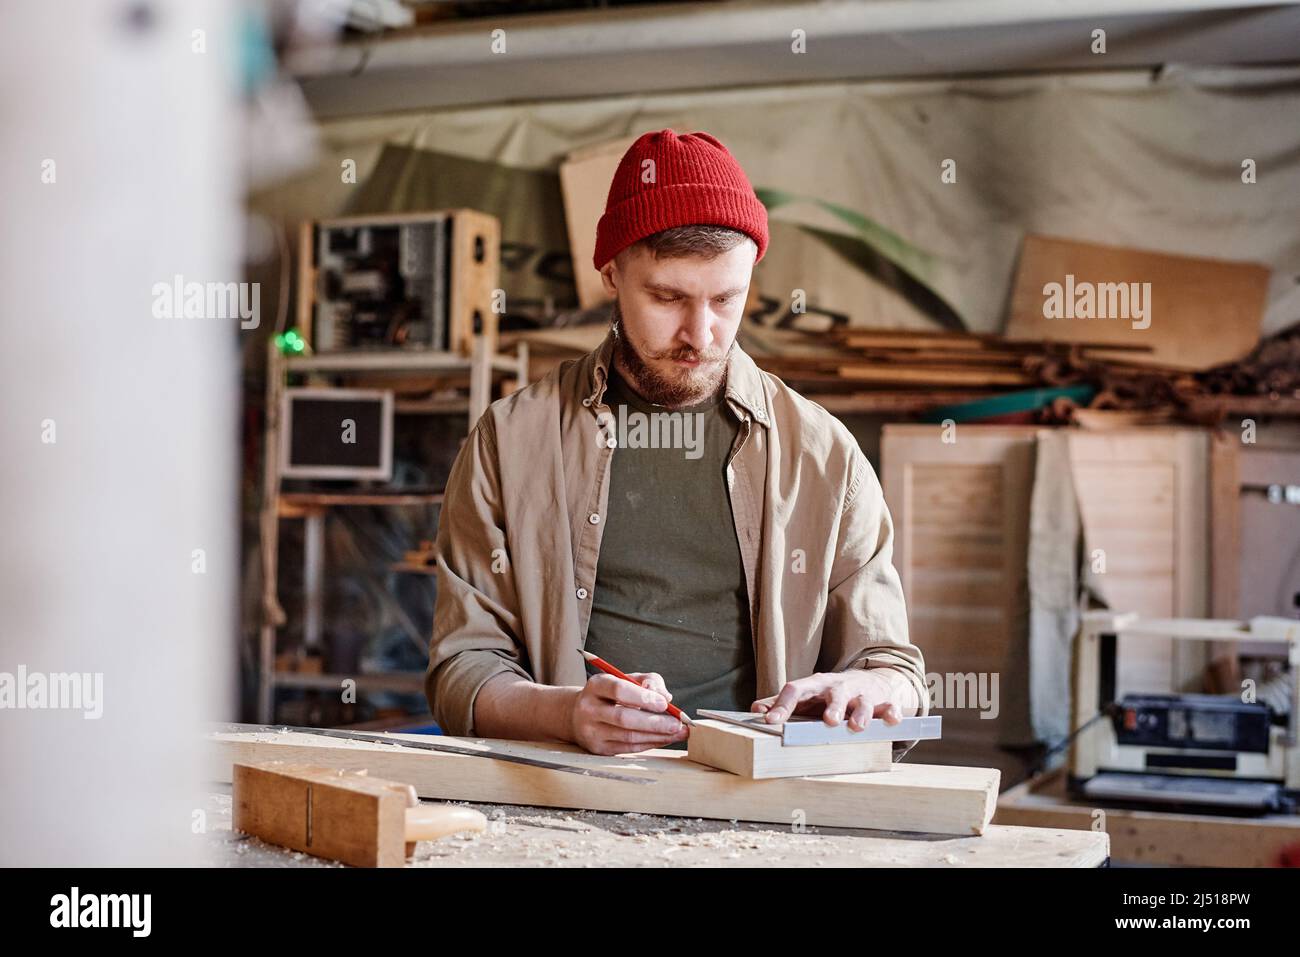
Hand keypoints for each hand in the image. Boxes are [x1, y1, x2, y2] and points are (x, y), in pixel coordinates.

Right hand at [568, 671, 688, 754]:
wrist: (578, 715)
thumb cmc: (610, 694)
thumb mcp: (626, 679)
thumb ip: (649, 682)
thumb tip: (665, 697)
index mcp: (596, 685)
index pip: (619, 690)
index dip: (643, 697)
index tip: (664, 703)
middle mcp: (589, 708)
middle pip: (624, 718)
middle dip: (655, 722)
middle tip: (677, 724)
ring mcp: (591, 731)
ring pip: (628, 736)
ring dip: (657, 736)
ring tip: (678, 733)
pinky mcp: (598, 748)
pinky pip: (628, 748)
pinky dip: (650, 744)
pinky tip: (664, 739)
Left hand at [751, 671, 901, 730]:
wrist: (868, 682)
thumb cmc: (829, 694)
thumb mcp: (806, 696)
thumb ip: (781, 704)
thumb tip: (755, 711)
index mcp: (815, 686)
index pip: (796, 689)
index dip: (782, 704)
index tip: (771, 721)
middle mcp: (838, 687)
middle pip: (835, 692)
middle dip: (833, 706)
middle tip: (829, 721)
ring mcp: (862, 694)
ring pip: (863, 702)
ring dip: (861, 714)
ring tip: (857, 727)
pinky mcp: (883, 702)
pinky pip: (890, 707)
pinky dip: (892, 713)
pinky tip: (892, 720)